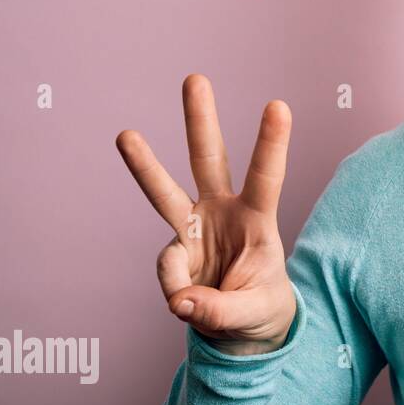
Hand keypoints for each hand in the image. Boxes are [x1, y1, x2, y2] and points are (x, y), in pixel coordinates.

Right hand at [116, 75, 295, 353]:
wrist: (244, 327)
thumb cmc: (261, 308)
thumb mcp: (254, 315)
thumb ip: (220, 310)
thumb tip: (180, 300)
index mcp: (258, 220)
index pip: (267, 177)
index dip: (272, 143)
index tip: (278, 104)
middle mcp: (223, 212)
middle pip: (209, 160)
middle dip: (200, 120)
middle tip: (195, 78)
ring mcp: (194, 226)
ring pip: (165, 190)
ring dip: (144, 163)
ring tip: (125, 135)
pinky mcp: (174, 248)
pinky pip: (167, 271)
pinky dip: (176, 290)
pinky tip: (193, 303)